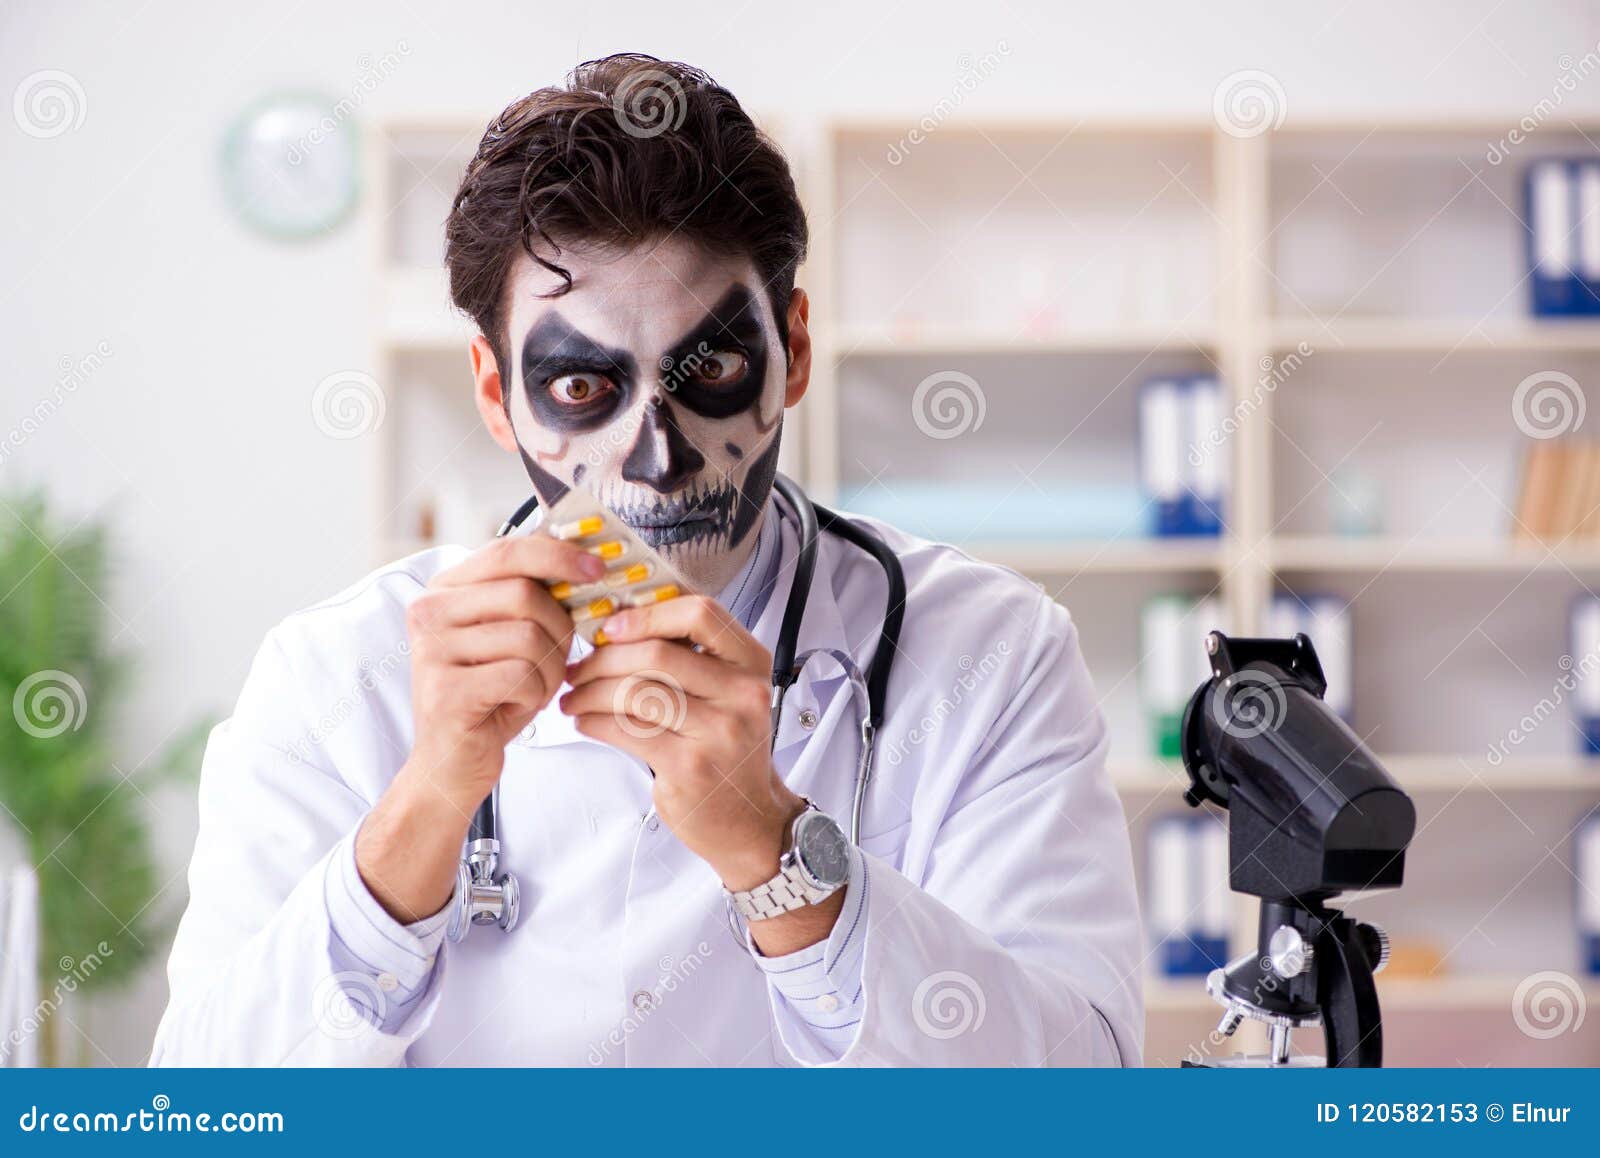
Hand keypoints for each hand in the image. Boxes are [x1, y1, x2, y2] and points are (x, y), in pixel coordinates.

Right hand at [401, 534, 602, 803]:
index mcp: (444, 589)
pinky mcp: (445, 691)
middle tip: (560, 656)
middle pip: (524, 594)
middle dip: (560, 627)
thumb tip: (587, 561)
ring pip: (528, 637)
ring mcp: (431, 651)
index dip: (558, 555)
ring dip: (550, 668)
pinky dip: (536, 694)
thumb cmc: (492, 694)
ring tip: (533, 687)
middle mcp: (429, 612)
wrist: (453, 761)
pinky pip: (522, 676)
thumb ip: (533, 597)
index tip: (597, 568)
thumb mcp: (512, 636)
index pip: (507, 550)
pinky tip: (518, 705)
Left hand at [559, 595, 803, 890]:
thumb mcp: (729, 694)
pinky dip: (593, 721)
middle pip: (657, 653)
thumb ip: (692, 658)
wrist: (748, 818)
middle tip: (576, 670)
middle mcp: (743, 694)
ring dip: (590, 692)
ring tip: (573, 698)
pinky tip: (585, 722)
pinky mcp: (689, 765)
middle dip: (603, 659)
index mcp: (752, 664)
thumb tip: (621, 625)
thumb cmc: (727, 750)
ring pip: (636, 691)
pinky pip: (626, 730)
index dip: (648, 614)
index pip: (700, 614)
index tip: (611, 628)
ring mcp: (719, 731)